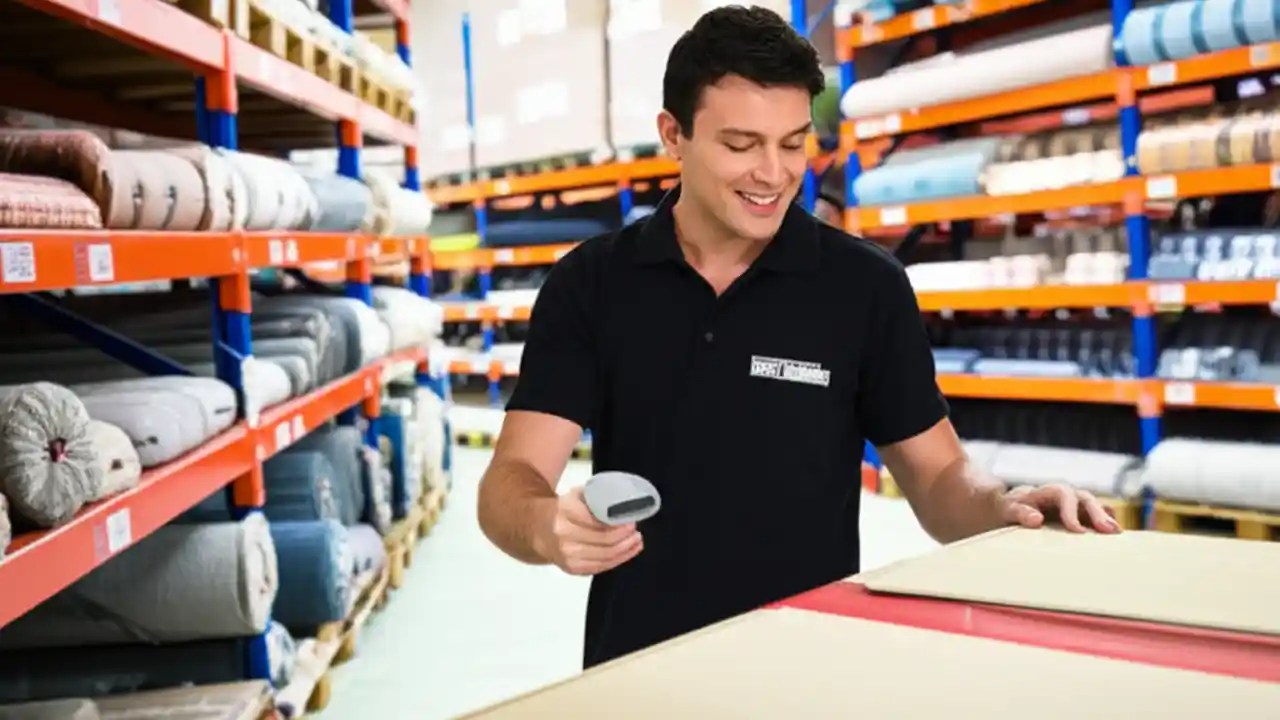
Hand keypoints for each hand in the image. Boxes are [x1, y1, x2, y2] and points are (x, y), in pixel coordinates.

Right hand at [535, 487, 643, 574]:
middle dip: (624, 535)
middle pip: (603, 539)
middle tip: (634, 529)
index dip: (617, 521)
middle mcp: (564, 535)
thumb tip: (623, 501)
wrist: (539, 530)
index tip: (630, 518)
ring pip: (605, 555)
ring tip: (636, 540)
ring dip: (625, 548)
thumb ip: (597, 496)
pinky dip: (618, 560)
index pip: (596, 520)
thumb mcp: (575, 495)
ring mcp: (567, 554)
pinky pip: (601, 566)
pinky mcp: (572, 568)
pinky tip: (629, 551)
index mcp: (565, 511)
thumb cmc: (563, 510)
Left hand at [999, 484, 1121, 533]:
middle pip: (1085, 499)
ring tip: (1117, 533)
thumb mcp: (1008, 510)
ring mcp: (1075, 504)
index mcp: (1047, 491)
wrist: (1012, 508)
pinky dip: (1107, 522)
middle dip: (1097, 513)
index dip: (1072, 511)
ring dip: (1106, 518)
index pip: (1063, 494)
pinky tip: (1116, 535)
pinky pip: (1098, 515)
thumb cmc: (1010, 509)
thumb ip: (1019, 513)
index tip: (1078, 531)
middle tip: (1110, 530)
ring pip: (1095, 506)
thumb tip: (1036, 520)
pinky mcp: (1081, 515)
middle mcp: (1065, 495)